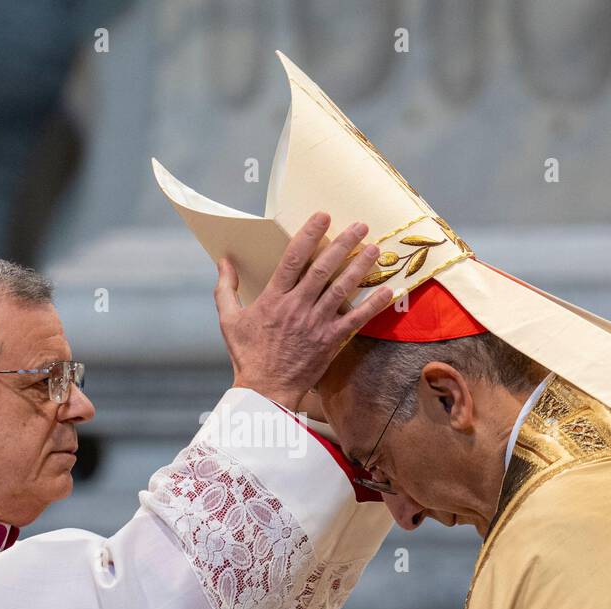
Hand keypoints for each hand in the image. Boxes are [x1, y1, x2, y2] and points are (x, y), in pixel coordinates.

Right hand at [213, 211, 393, 410]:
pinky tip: (387, 290)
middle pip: (322, 269)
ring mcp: (315, 324)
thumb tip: (223, 261)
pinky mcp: (329, 341)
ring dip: (360, 267)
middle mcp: (296, 308)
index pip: (293, 259)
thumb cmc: (247, 355)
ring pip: (341, 289)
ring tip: (375, 249)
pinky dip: (372, 305)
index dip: (309, 235)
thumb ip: (226, 289)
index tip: (323, 216)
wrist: (265, 390)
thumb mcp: (228, 320)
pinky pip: (355, 320)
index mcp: (272, 299)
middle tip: (360, 226)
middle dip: (343, 244)